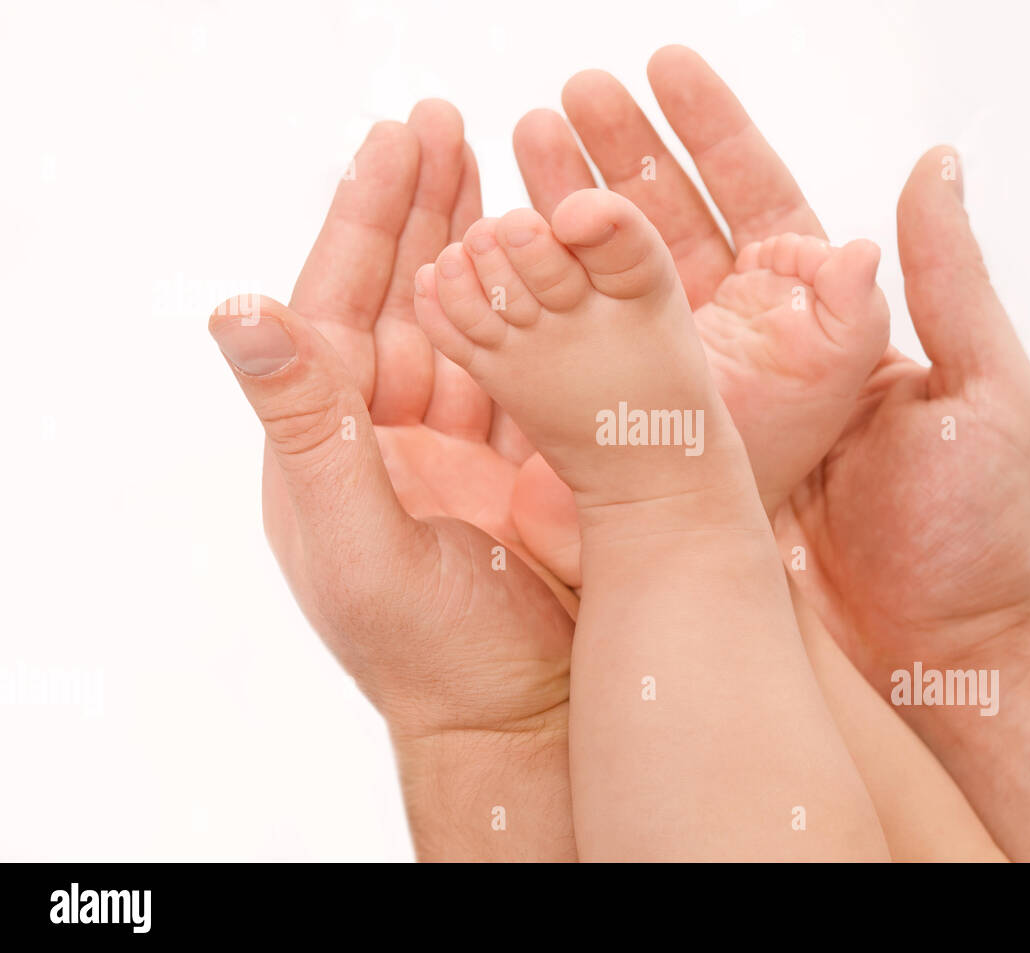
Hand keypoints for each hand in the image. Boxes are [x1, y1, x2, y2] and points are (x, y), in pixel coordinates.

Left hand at [209, 103, 574, 858]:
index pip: (336, 306)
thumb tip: (234, 310)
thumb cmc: (428, 651)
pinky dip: (523, 304)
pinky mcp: (514, 457)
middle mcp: (383, 432)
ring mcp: (452, 441)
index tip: (395, 140)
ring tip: (489, 160)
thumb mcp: (356, 538)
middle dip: (417, 208)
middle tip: (444, 123)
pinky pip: (512, 362)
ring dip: (469, 240)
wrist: (516, 715)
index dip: (363, 220)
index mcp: (328, 445)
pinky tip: (536, 253)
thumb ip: (303, 423)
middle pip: (395, 294)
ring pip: (456, 317)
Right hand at [514, 47, 1029, 673]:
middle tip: (567, 97)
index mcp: (826, 318)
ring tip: (521, 155)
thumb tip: (934, 162)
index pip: (757, 200)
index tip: (661, 68)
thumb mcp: (982, 392)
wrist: (926, 652)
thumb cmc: (969, 533)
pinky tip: (509, 270)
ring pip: (625, 295)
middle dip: (621, 159)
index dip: (708, 134)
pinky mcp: (671, 463)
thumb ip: (949, 279)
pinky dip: (556, 322)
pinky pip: (604, 378)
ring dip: (574, 222)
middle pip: (674, 232)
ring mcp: (705, 404)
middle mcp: (756, 349)